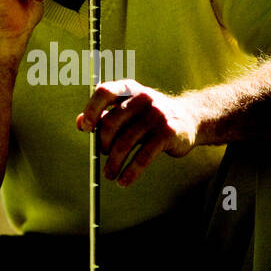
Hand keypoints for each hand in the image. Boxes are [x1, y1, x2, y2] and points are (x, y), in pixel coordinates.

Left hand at [76, 81, 198, 186]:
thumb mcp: (128, 110)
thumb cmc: (150, 116)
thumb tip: (80, 123)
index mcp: (129, 88)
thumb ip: (104, 115)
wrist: (190, 119)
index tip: (87, 129)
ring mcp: (156, 114)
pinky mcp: (167, 133)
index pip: (104, 92)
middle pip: (111, 123)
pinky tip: (124, 181)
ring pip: (124, 143)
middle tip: (104, 155)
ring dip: (114, 164)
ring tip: (110, 175)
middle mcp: (142, 98)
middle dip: (103, 144)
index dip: (91, 110)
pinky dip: (130, 172)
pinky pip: (142, 157)